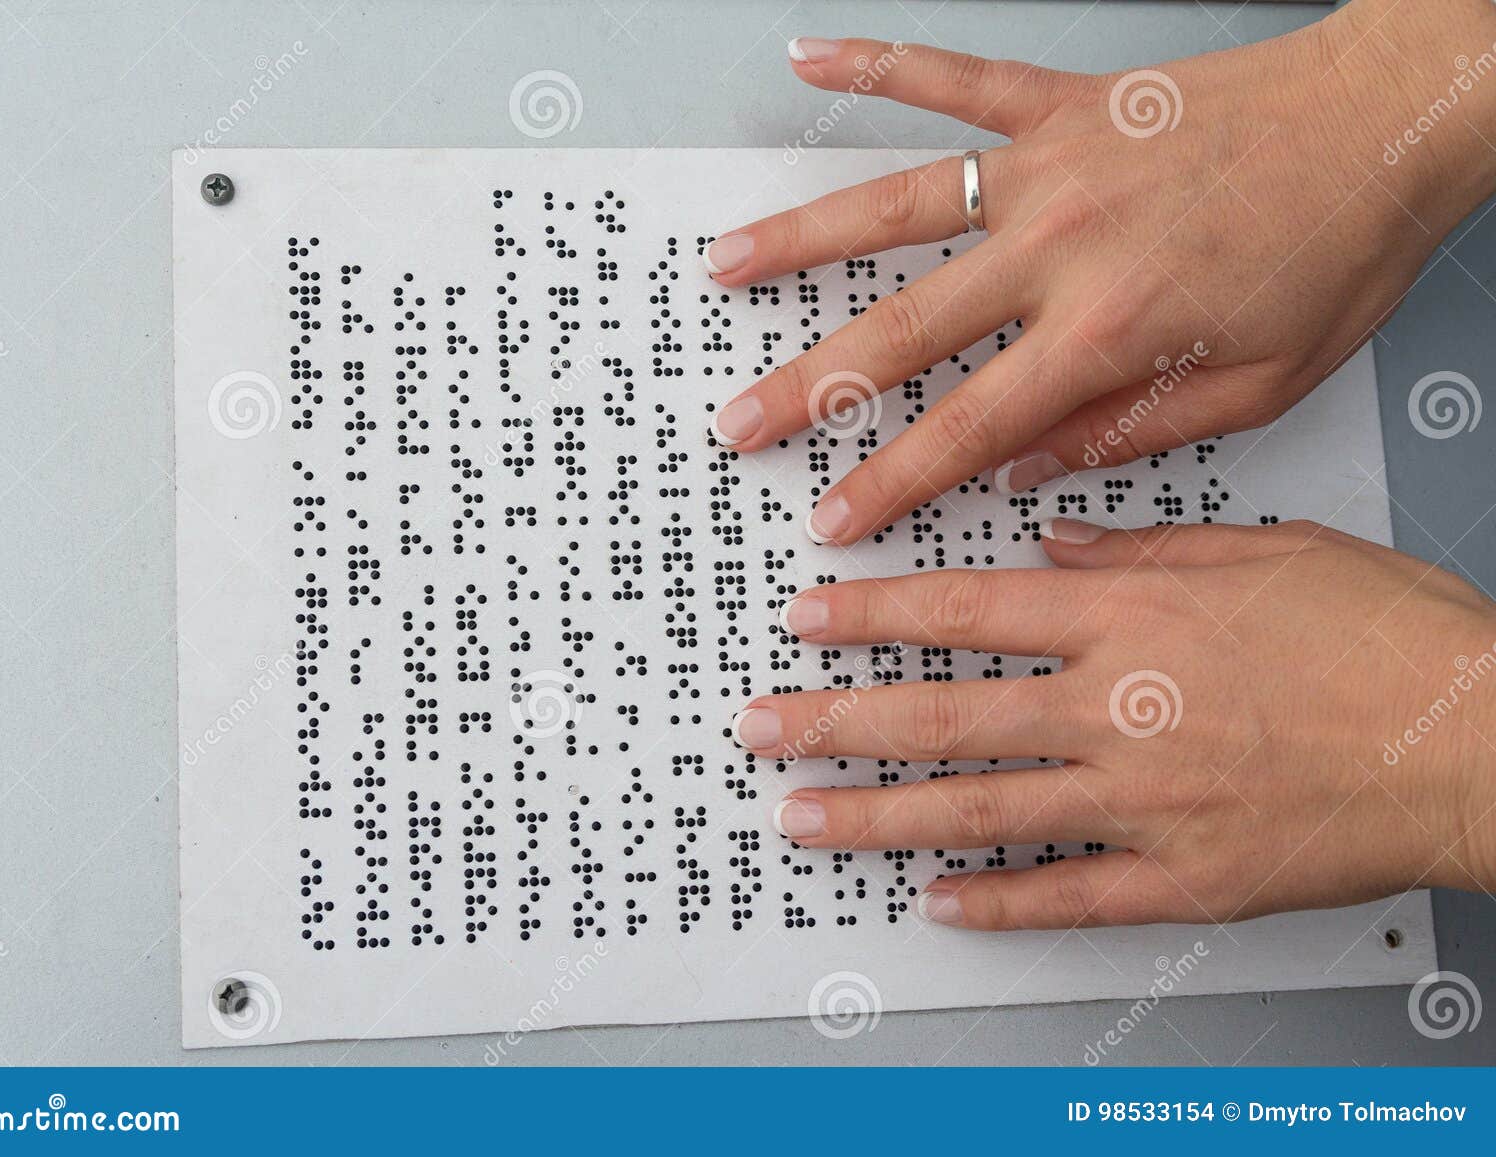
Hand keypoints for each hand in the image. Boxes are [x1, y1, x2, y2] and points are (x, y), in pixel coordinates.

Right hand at [705, 1, 1495, 544]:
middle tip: (740, 425)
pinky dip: (882, 63)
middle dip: (808, 388)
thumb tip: (1027, 474)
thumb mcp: (1254, 388)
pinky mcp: (1064, 101)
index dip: (891, 482)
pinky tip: (811, 54)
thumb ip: (1130, 435)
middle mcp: (1059, 247)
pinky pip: (956, 79)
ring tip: (725, 267)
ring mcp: (1051, 165)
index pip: (968, 429)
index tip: (834, 517)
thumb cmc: (1335, 252)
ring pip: (896, 208)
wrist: (1388, 122)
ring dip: (801, 243)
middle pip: (902, 332)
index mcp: (1107, 332)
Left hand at [731, 521, 1495, 928]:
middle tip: (760, 725)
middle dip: (836, 720)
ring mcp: (1141, 803)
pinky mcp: (1182, 878)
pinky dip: (996, 903)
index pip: (964, 611)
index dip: (873, 613)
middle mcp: (1116, 710)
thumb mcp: (1261, 549)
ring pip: (977, 811)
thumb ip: (1140, 548)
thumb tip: (1051, 545)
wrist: (1479, 737)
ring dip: (876, 817)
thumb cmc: (1388, 636)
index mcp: (1131, 618)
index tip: (807, 614)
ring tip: (799, 820)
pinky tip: (935, 902)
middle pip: (944, 716)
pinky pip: (1066, 896)